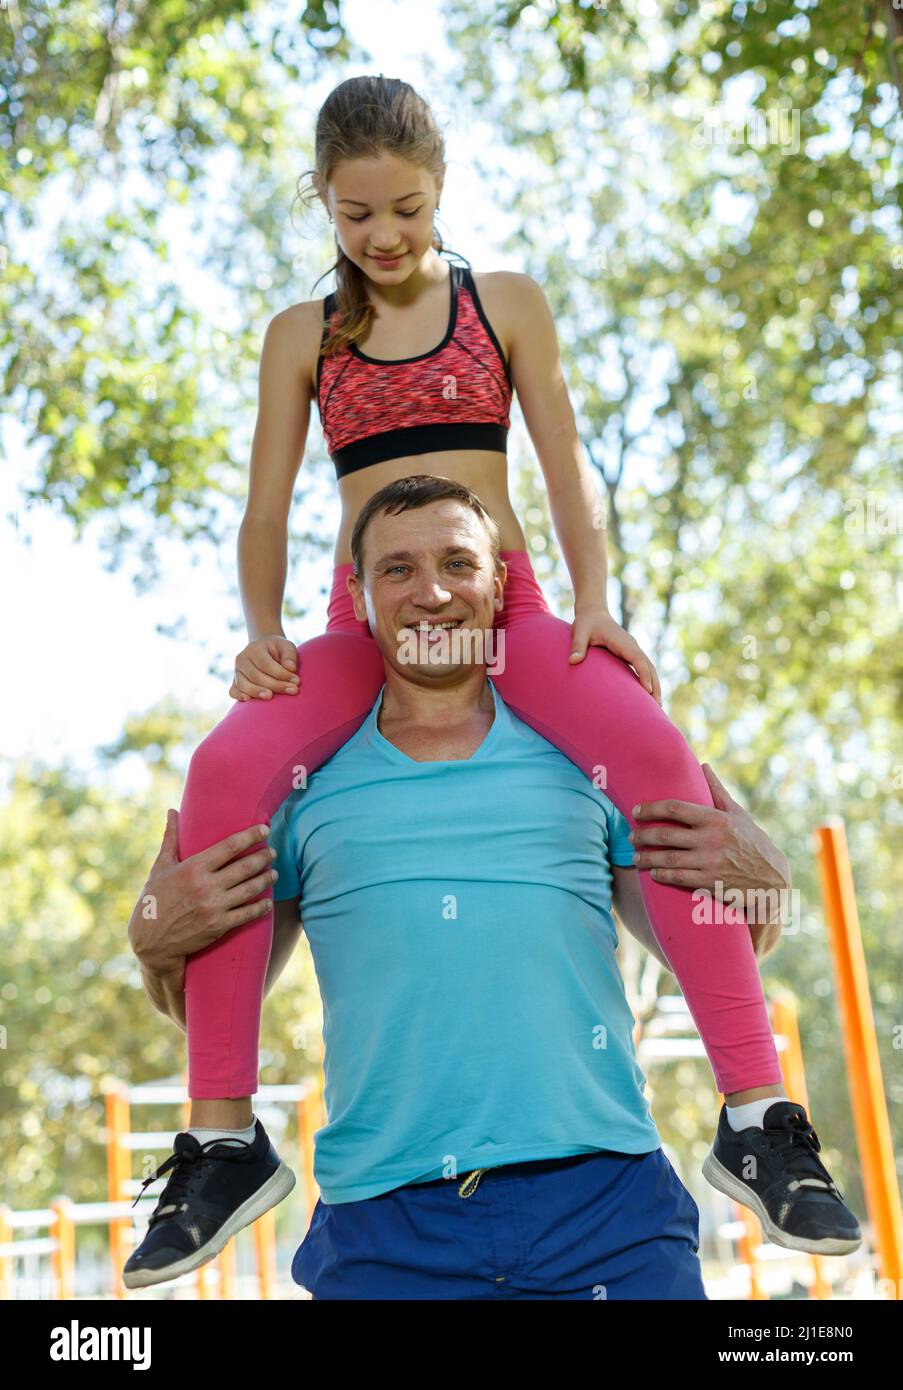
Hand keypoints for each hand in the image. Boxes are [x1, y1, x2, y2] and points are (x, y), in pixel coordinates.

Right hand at [128, 810, 279, 989]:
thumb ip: (171, 838)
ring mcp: (214, 907)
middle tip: (272, 852)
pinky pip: (247, 914)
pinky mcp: (219, 926)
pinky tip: (268, 902)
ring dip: (266, 879)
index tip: (264, 829)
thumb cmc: (154, 900)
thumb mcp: (160, 867)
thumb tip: (172, 811)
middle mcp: (206, 886)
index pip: (230, 846)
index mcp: (193, 868)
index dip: (251, 836)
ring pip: (250, 889)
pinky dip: (261, 907)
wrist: (151, 942)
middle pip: (245, 867)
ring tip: (274, 873)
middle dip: (263, 857)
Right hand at [230, 634, 298, 700]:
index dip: (281, 673)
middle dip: (275, 685)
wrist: (263, 651)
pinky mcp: (234, 683)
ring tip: (271, 697)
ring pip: (244, 684)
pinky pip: (233, 691)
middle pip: (256, 676)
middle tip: (293, 691)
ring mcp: (236, 672)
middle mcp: (242, 660)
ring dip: (258, 692)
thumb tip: (291, 668)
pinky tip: (249, 700)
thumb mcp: (286, 646)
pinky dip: (239, 696)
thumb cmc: (277, 650)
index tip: (296, 681)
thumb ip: (289, 655)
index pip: (266, 664)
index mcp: (254, 649)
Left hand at [569, 606, 661, 704]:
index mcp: (622, 641)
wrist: (593, 613)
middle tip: (658, 706)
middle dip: (655, 685)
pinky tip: (649, 696)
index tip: (648, 690)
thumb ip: (577, 646)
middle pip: (649, 666)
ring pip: (649, 668)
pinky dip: (649, 681)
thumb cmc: (586, 623)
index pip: (637, 659)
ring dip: (655, 685)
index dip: (644, 674)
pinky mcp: (630, 654)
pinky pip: (643, 668)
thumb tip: (572, 662)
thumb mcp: (580, 632)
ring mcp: (633, 650)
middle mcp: (632, 646)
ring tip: (658, 707)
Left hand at [628, 763, 790, 920]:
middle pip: (666, 834)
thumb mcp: (738, 814)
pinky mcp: (709, 883)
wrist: (772, 880)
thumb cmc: (752, 842)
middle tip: (631, 836)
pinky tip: (654, 872)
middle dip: (643, 835)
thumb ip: (717, 790)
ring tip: (637, 856)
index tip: (636, 811)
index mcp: (715, 819)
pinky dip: (662, 874)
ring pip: (667, 858)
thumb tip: (703, 765)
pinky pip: (678, 878)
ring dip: (647, 857)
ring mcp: (709, 862)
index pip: (675, 808)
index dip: (651, 808)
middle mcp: (711, 840)